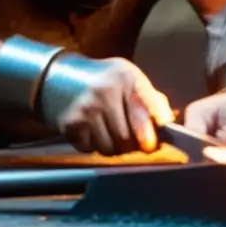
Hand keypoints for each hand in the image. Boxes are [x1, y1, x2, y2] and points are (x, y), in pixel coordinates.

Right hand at [46, 57, 173, 156]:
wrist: (59, 77)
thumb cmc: (103, 80)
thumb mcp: (127, 77)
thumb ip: (149, 97)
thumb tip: (166, 122)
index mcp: (125, 77)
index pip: (149, 110)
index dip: (154, 130)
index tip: (154, 141)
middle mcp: (105, 92)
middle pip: (129, 138)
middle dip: (132, 145)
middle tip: (131, 142)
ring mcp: (86, 109)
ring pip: (110, 148)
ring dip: (114, 148)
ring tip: (111, 135)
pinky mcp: (71, 124)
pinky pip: (91, 149)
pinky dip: (95, 146)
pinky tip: (93, 132)